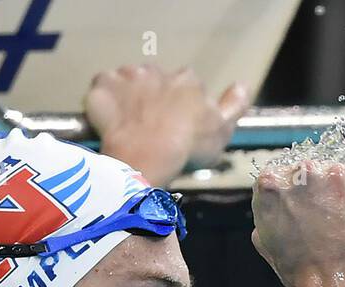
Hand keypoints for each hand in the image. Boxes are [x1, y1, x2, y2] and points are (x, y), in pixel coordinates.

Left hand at [86, 64, 248, 185]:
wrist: (147, 157)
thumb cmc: (187, 148)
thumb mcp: (222, 131)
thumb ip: (234, 105)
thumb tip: (244, 84)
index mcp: (187, 81)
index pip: (184, 86)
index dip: (179, 106)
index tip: (176, 126)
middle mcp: (158, 71)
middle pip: (154, 81)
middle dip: (152, 98)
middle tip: (150, 128)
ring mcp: (128, 77)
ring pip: (127, 82)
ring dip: (127, 97)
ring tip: (128, 126)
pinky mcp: (104, 86)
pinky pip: (101, 88)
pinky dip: (103, 101)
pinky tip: (109, 121)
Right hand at [251, 161, 344, 286]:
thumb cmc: (301, 273)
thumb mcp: (267, 241)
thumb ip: (268, 212)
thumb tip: (274, 202)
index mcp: (272, 183)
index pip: (286, 173)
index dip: (299, 193)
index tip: (306, 209)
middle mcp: (303, 171)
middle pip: (315, 169)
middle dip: (322, 190)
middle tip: (328, 221)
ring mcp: (337, 174)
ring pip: (342, 174)